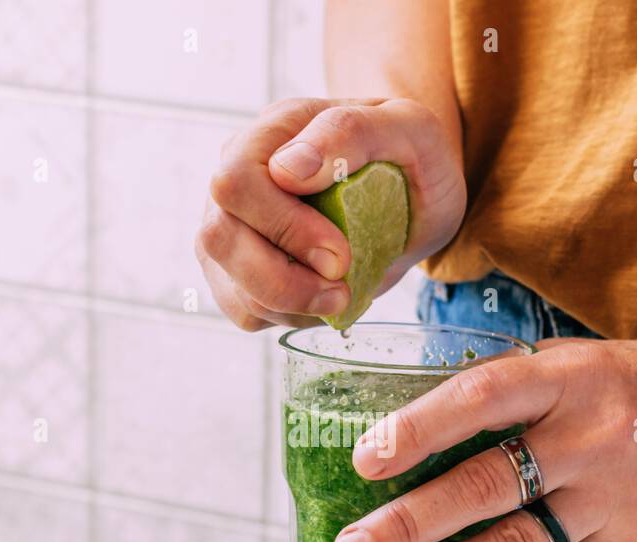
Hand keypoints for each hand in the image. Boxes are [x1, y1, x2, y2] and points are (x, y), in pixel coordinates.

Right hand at [195, 97, 464, 330]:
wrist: (419, 196)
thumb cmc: (414, 157)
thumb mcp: (408, 128)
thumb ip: (348, 132)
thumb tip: (286, 169)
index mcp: (272, 134)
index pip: (236, 183)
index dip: (283, 227)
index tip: (340, 255)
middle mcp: (239, 178)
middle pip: (218, 239)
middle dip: (284, 279)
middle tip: (342, 286)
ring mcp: (234, 226)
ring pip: (231, 283)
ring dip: (292, 304)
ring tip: (342, 294)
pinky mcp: (241, 271)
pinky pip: (245, 310)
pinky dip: (289, 317)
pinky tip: (322, 298)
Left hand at [332, 335, 636, 541]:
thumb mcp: (587, 362)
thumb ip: (518, 390)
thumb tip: (427, 420)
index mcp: (569, 379)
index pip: (481, 398)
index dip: (419, 428)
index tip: (364, 459)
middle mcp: (588, 437)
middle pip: (485, 484)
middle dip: (409, 522)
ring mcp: (614, 497)